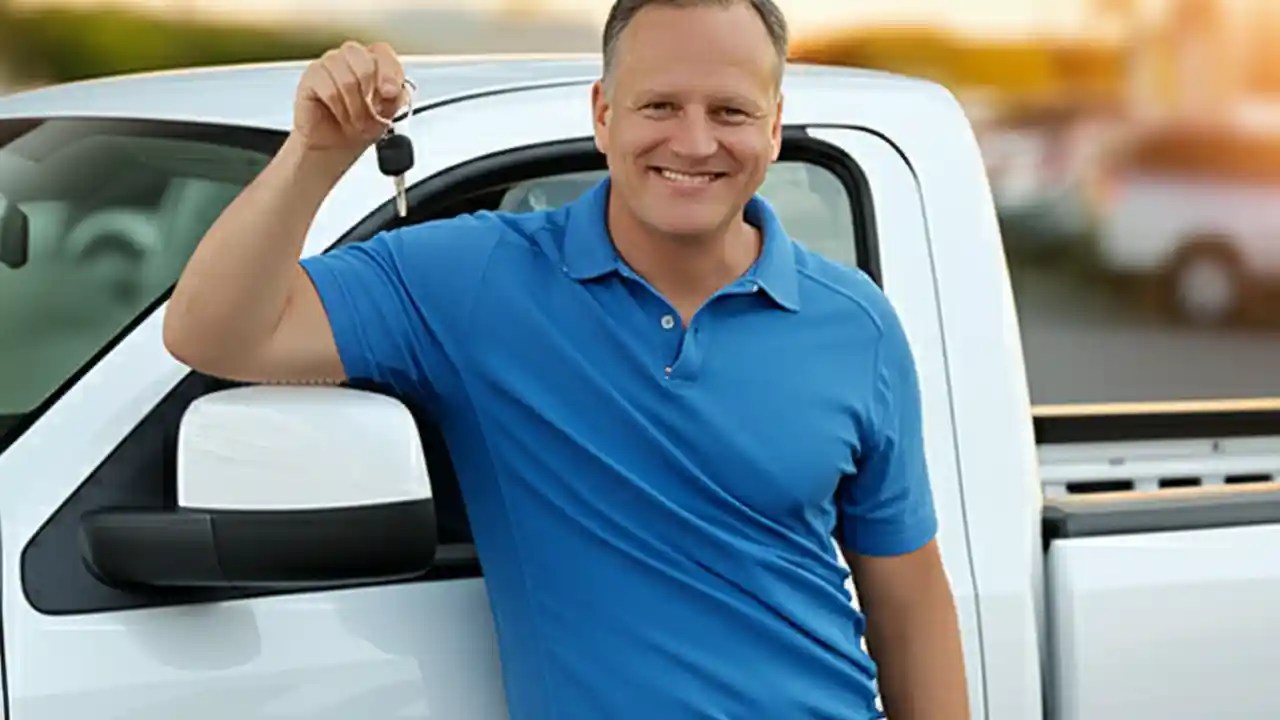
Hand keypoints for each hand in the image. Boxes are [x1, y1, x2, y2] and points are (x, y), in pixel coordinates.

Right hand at [292, 40, 407, 154]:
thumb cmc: (360, 127)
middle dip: (370, 92)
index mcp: (373, 63)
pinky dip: (339, 108)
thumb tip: (395, 88)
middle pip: (363, 59)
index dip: (388, 71)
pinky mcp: (311, 78)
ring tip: (355, 120)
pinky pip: (328, 89)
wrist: (336, 146)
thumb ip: (396, 98)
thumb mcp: (388, 115)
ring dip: (355, 106)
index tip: (391, 92)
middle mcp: (350, 59)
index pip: (382, 52)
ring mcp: (328, 65)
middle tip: (371, 113)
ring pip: (346, 77)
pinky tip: (341, 116)